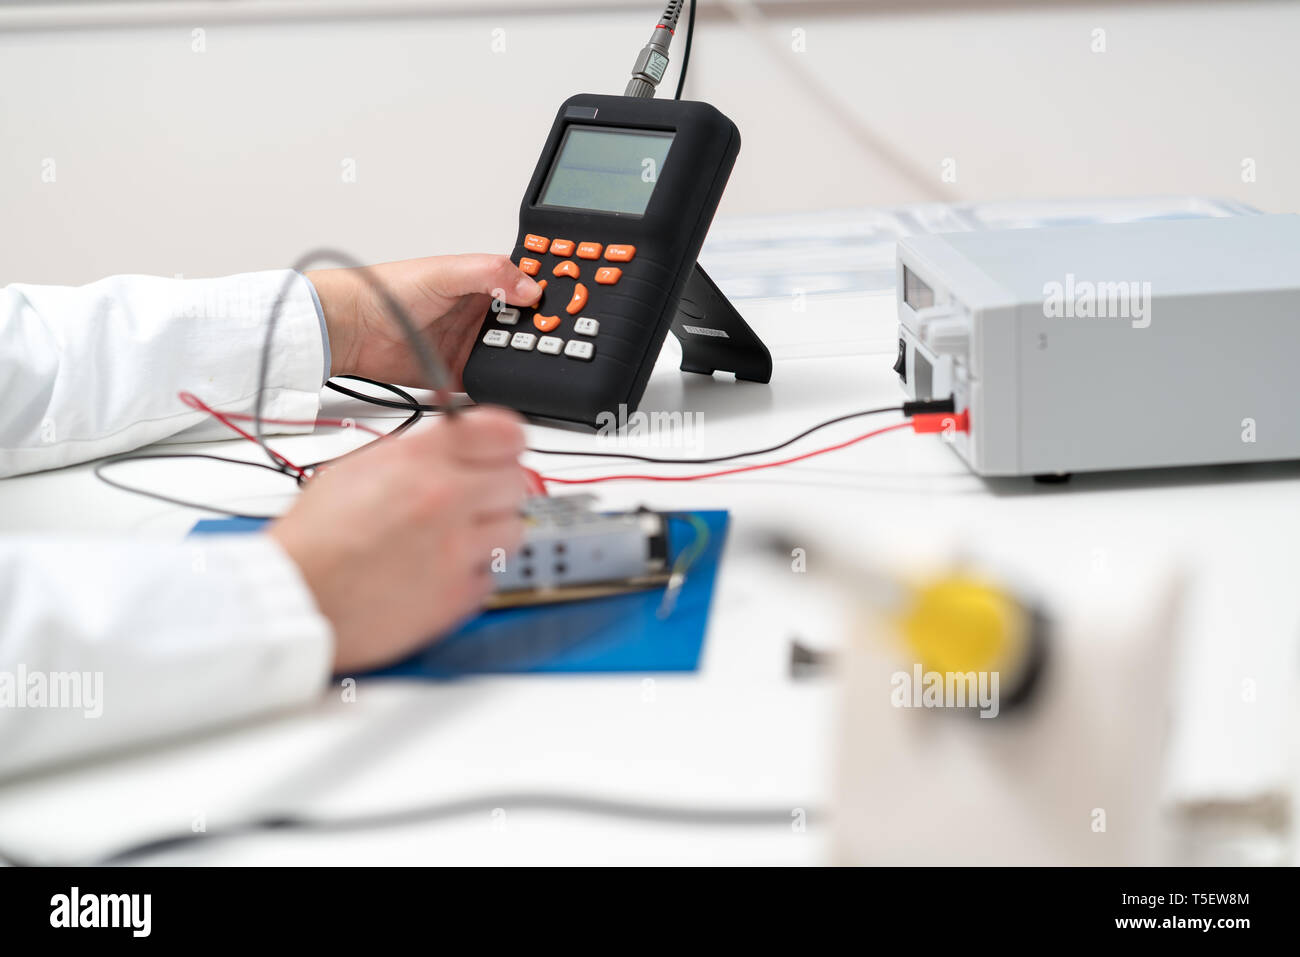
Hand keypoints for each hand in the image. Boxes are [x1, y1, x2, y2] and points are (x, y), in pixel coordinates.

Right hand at [268, 407, 527, 672]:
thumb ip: (417, 453)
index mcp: (419, 464)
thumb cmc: (314, 540)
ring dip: (490, 531)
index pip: (504, 433)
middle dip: (496, 487)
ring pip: (513, 530)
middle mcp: (445, 503)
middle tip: (472, 497)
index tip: (503, 447)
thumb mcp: (357, 467)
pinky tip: (442, 569)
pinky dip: (474, 572)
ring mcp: (456, 552)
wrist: (294, 598)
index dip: (506, 440)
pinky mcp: (458, 597)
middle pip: (516, 482)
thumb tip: (453, 444)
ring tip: (454, 537)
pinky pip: (492, 575)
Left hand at [307, 254, 541, 389]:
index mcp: (483, 283)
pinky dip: (503, 383)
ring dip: (526, 357)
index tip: (569, 304)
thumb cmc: (390, 290)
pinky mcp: (462, 373)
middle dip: (543, 331)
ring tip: (539, 357)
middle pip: (527, 324)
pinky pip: (492, 381)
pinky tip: (514, 381)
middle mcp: (481, 313)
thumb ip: (490, 274)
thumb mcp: (446, 271)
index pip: (528, 287)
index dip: (549, 294)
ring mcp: (472, 344)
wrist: (354, 329)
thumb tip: (531, 287)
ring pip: (513, 353)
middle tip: (558, 337)